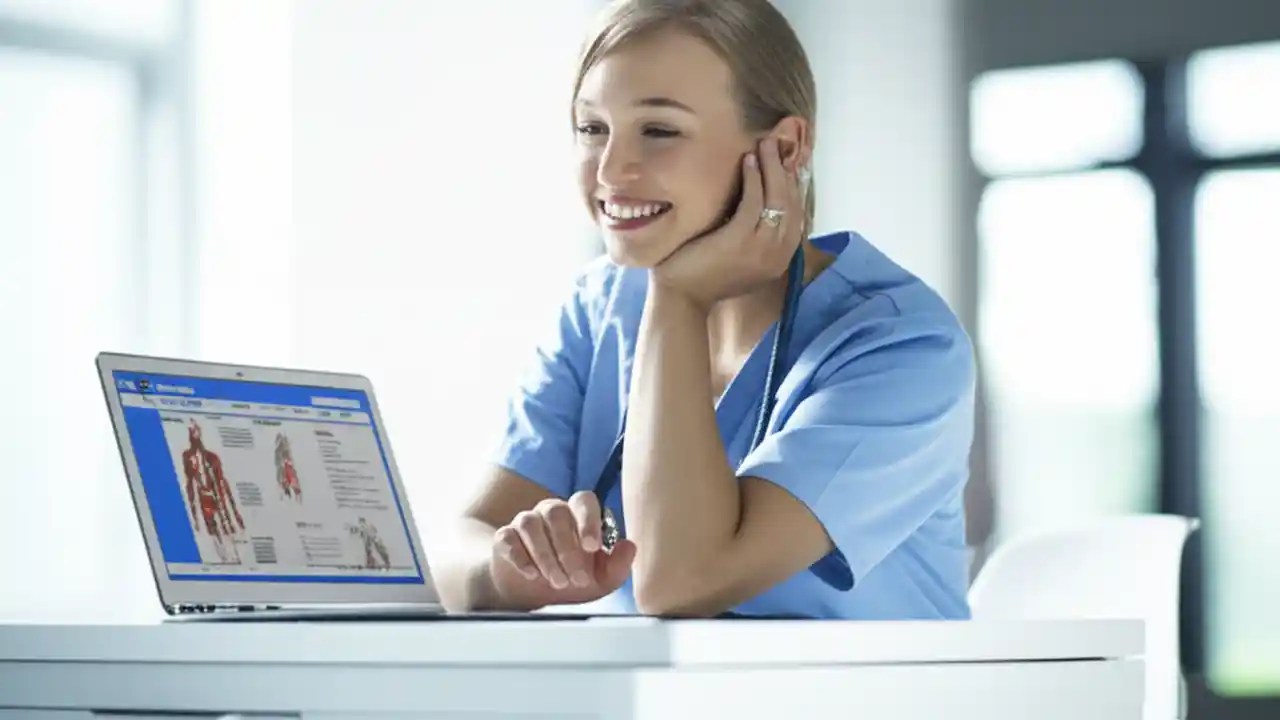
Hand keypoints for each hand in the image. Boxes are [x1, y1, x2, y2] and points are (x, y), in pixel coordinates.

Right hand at [489, 491, 636, 608]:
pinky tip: (532, 574)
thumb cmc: (571, 579)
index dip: (588, 520)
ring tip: (557, 581)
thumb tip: (630, 546)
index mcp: (577, 515)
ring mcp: (526, 522)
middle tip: (577, 578)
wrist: (531, 593)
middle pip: (557, 513)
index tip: (592, 547)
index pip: (584, 500)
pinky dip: (521, 556)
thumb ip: (618, 565)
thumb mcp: (600, 580)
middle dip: (568, 548)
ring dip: (545, 555)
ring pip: (531, 523)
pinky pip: (508, 537)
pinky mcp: (505, 537)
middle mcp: (551, 512)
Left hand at [651, 136, 808, 310]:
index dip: (793, 185)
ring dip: (772, 167)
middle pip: (791, 204)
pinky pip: (754, 202)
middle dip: (785, 170)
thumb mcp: (739, 256)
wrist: (680, 299)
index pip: (797, 215)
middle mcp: (777, 256)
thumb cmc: (703, 275)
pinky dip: (754, 178)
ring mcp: (761, 250)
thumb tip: (761, 200)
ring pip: (777, 200)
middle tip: (776, 143)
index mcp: (780, 260)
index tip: (786, 162)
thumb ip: (755, 235)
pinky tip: (748, 160)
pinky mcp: (740, 242)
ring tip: (765, 145)